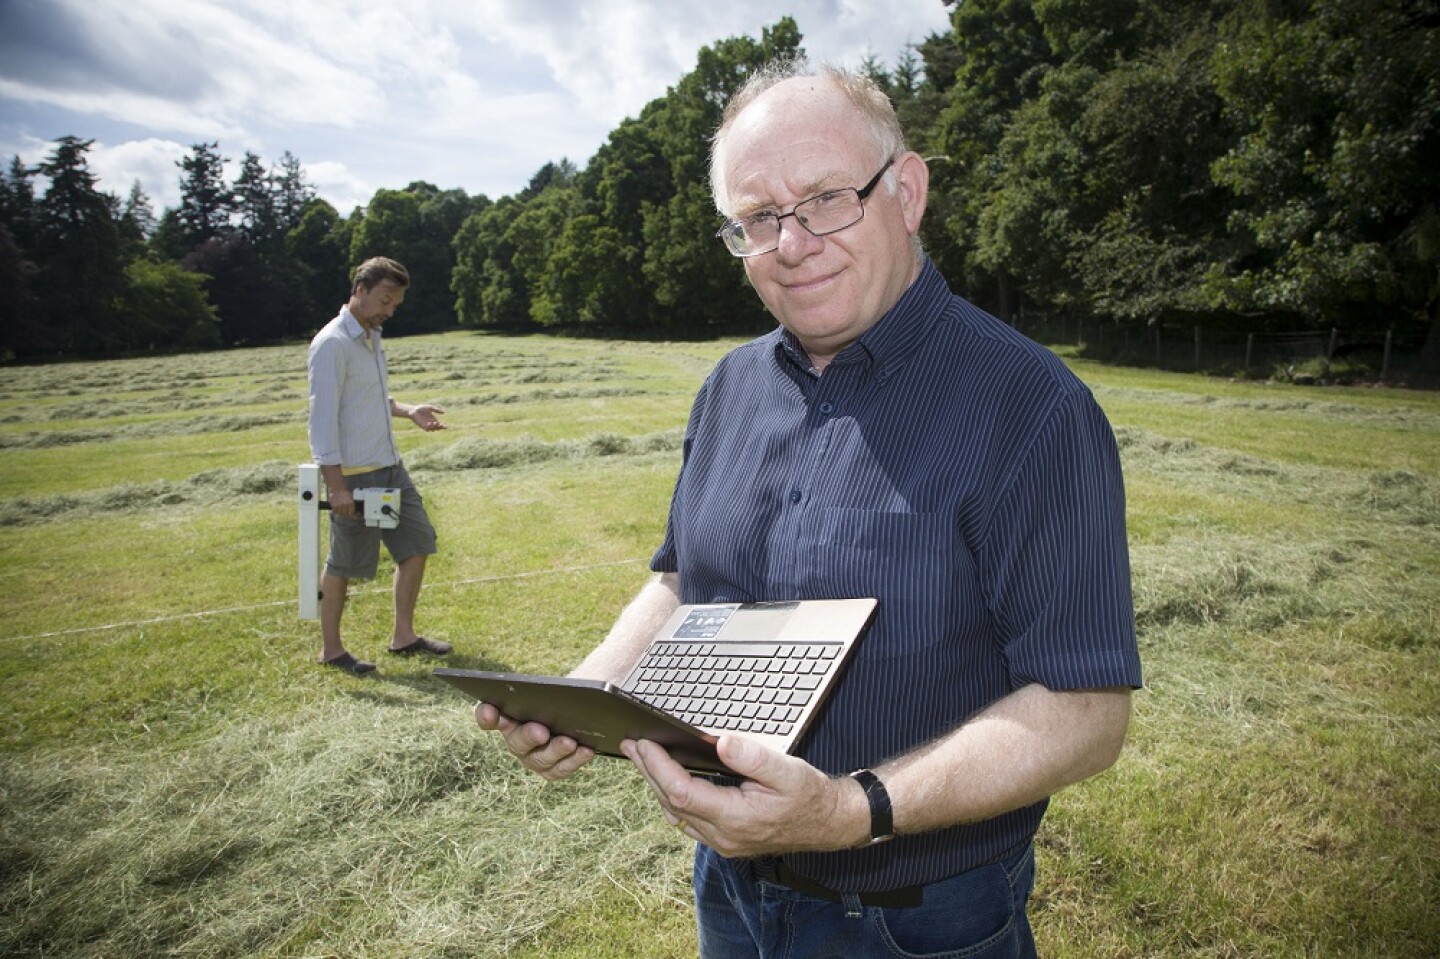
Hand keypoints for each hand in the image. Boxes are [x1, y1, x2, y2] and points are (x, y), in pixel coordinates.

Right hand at [328, 486, 356, 519]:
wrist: (338, 488)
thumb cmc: (346, 493)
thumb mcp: (352, 499)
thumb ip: (353, 506)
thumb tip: (357, 513)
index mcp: (350, 503)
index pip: (351, 514)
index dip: (353, 516)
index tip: (354, 517)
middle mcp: (345, 505)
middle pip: (346, 514)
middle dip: (346, 513)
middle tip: (346, 511)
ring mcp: (339, 506)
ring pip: (340, 514)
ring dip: (341, 512)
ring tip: (341, 508)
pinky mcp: (333, 506)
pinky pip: (335, 512)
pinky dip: (336, 511)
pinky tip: (337, 507)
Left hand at [409, 403, 446, 430]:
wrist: (413, 410)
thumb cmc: (421, 408)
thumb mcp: (430, 408)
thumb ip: (437, 410)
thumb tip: (444, 412)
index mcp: (434, 419)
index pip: (440, 424)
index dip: (443, 426)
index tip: (446, 426)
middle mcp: (431, 423)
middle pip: (437, 428)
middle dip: (440, 427)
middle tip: (440, 424)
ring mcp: (427, 425)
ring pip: (433, 429)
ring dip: (435, 427)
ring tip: (434, 422)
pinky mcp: (422, 426)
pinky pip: (427, 429)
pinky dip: (430, 427)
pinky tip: (430, 423)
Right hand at [474, 701, 595, 780]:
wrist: (576, 712)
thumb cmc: (558, 697)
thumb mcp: (551, 691)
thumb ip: (546, 690)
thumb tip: (559, 690)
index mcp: (508, 716)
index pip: (489, 717)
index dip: (486, 715)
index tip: (489, 709)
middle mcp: (516, 740)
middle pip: (516, 742)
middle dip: (529, 736)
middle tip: (542, 731)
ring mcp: (532, 758)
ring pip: (539, 759)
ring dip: (555, 750)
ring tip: (570, 742)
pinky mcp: (551, 770)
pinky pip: (560, 769)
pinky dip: (574, 760)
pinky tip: (587, 750)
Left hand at [622, 735, 865, 857]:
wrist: (828, 823)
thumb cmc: (810, 796)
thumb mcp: (789, 771)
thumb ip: (755, 757)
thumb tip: (722, 743)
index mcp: (736, 819)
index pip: (682, 793)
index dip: (658, 767)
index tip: (645, 743)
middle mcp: (723, 836)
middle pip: (671, 804)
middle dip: (649, 772)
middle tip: (631, 745)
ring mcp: (722, 842)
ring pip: (676, 814)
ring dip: (657, 785)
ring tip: (643, 757)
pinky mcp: (724, 839)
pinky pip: (687, 820)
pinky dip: (672, 797)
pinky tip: (668, 779)